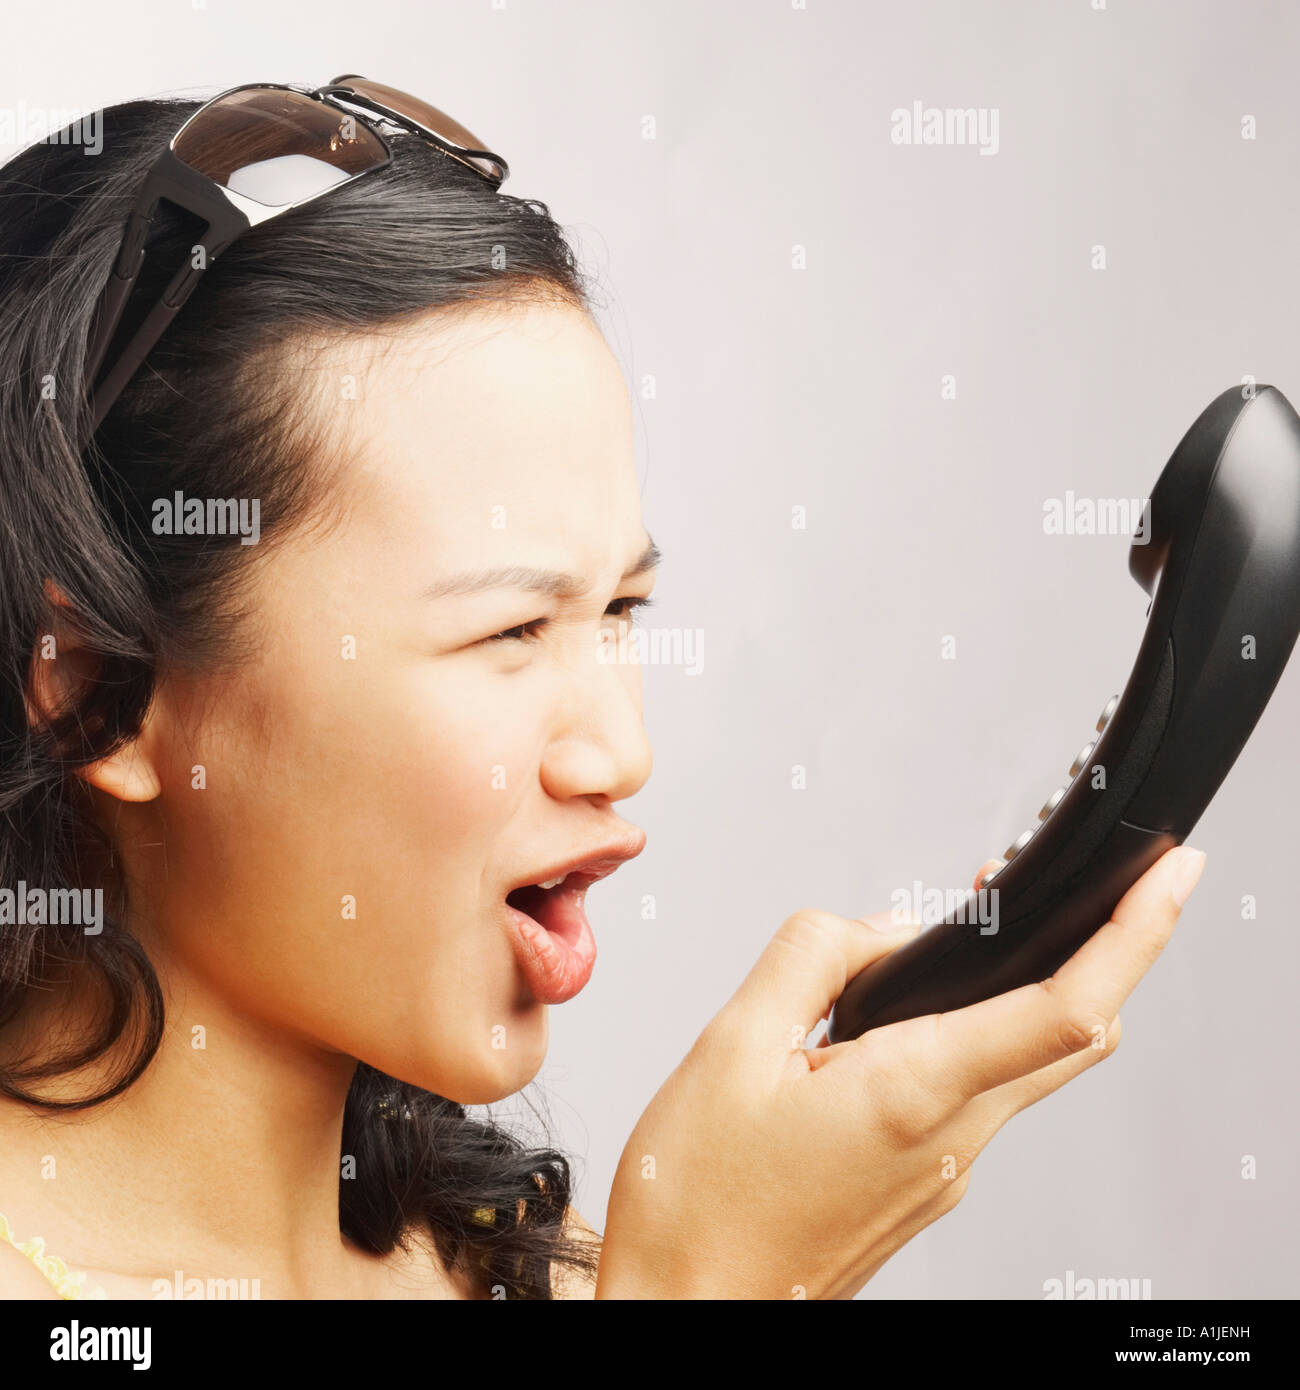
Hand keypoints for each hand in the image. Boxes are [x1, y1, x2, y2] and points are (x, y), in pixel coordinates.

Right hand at [595, 845, 1205, 1299]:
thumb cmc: (696, 1202)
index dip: (1134, 935)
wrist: (691, 1308)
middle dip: (1095, 946)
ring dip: (1018, 989)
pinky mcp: (922, 1185)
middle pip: (1071, 1035)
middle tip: (1068, 886)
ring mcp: (943, 1172)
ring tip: (951, 936)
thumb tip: (877, 929)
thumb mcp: (731, 1046)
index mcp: (911, 1095)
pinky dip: (966, 1034)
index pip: (1065, 1010)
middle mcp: (950, 1141)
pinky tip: (899, 1014)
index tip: (1169, 878)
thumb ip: (812, 958)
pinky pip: (974, 1092)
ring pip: (1022, 1062)